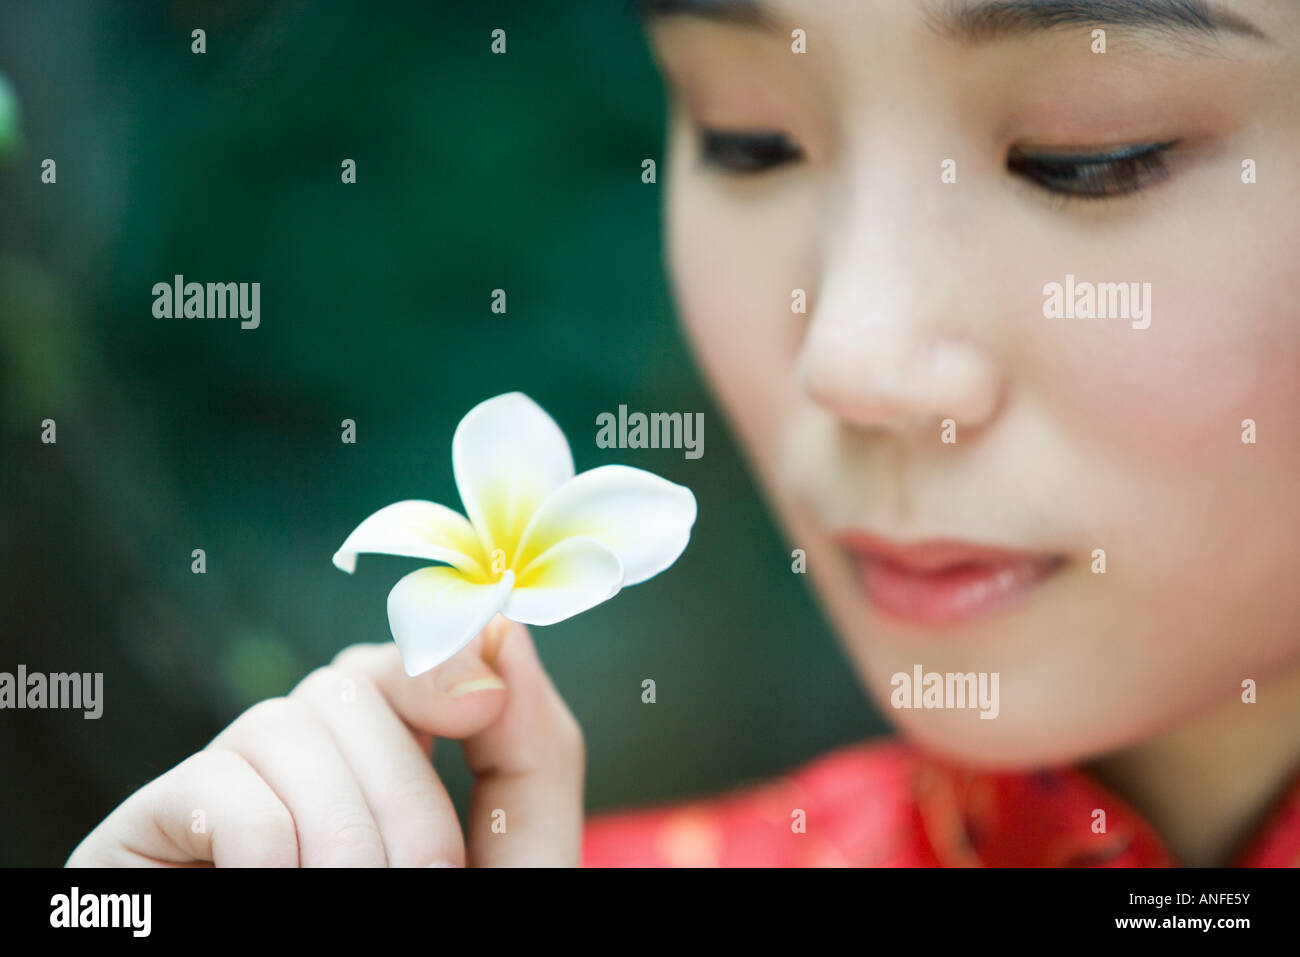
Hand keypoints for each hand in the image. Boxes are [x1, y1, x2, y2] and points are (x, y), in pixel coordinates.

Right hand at [66, 616, 583, 865]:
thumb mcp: (512, 871)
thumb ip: (531, 757)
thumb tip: (511, 635)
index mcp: (381, 771)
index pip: (395, 660)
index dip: (437, 662)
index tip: (482, 706)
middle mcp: (300, 770)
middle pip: (348, 684)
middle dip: (407, 796)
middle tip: (418, 889)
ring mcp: (220, 797)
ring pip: (287, 722)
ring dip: (345, 832)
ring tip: (346, 907)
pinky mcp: (143, 836)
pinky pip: (221, 785)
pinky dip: (268, 847)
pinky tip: (273, 898)